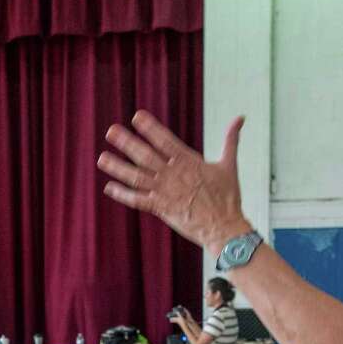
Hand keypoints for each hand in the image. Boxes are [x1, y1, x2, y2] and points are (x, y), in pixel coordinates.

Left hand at [98, 111, 252, 254]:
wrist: (224, 226)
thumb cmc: (228, 196)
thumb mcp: (229, 164)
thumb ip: (231, 140)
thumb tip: (241, 118)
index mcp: (189, 161)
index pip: (165, 140)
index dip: (150, 128)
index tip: (136, 117)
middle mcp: (174, 174)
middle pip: (145, 155)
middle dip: (127, 143)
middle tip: (110, 131)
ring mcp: (166, 192)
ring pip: (137, 177)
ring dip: (118, 167)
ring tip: (102, 158)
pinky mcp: (161, 209)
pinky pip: (138, 201)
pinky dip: (123, 194)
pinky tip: (109, 187)